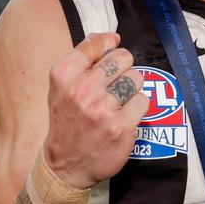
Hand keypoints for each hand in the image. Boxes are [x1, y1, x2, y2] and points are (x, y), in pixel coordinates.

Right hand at [42, 32, 149, 189]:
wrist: (65, 166)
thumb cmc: (67, 121)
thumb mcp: (61, 86)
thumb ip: (83, 58)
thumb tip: (112, 37)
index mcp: (64, 74)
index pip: (98, 43)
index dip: (108, 46)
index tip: (109, 57)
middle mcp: (81, 89)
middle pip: (123, 58)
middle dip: (123, 69)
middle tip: (113, 86)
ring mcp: (102, 108)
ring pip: (136, 78)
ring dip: (130, 90)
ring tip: (117, 103)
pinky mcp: (121, 126)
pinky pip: (142, 101)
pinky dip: (136, 109)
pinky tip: (123, 118)